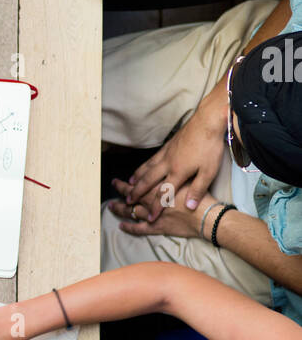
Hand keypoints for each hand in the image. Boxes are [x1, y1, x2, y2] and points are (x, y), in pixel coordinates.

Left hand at [108, 188, 218, 240]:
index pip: (138, 185)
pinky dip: (130, 228)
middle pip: (132, 196)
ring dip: (120, 209)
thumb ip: (174, 178)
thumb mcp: (187, 181)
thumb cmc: (200, 198)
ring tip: (111, 206)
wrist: (206, 217)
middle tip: (113, 187)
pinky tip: (121, 226)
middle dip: (121, 191)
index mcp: (159, 189)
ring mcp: (153, 215)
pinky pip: (139, 229)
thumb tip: (166, 173)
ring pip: (131, 211)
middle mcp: (153, 201)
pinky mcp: (158, 227)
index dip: (126, 183)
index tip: (119, 180)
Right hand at [123, 98, 226, 219]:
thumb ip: (198, 189)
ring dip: (137, 178)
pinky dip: (143, 165)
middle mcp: (168, 164)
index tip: (150, 217)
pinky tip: (143, 167)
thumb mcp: (209, 171)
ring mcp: (166, 153)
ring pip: (147, 168)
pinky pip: (151, 159)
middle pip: (149, 181)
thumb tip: (190, 207)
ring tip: (129, 184)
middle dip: (138, 192)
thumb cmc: (210, 147)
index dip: (156, 207)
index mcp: (178, 172)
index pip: (164, 194)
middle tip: (128, 201)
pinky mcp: (168, 146)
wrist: (207, 121)